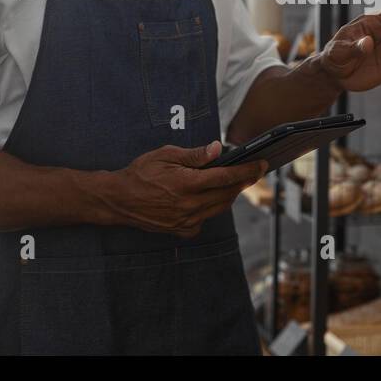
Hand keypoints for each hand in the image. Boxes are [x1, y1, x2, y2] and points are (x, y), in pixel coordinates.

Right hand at [106, 141, 266, 236]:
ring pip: (220, 207)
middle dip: (244, 182)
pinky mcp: (182, 230)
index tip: (261, 164)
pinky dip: (212, 207)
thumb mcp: (165, 155)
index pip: (226, 177)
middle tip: (254, 171)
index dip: (247, 170)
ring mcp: (186, 221)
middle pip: (228, 194)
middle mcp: (189, 205)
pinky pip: (206, 218)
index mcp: (186, 184)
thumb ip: (194, 155)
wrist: (118, 200)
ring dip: (231, 194)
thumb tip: (218, 149)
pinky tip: (209, 196)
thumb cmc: (140, 173)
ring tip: (237, 181)